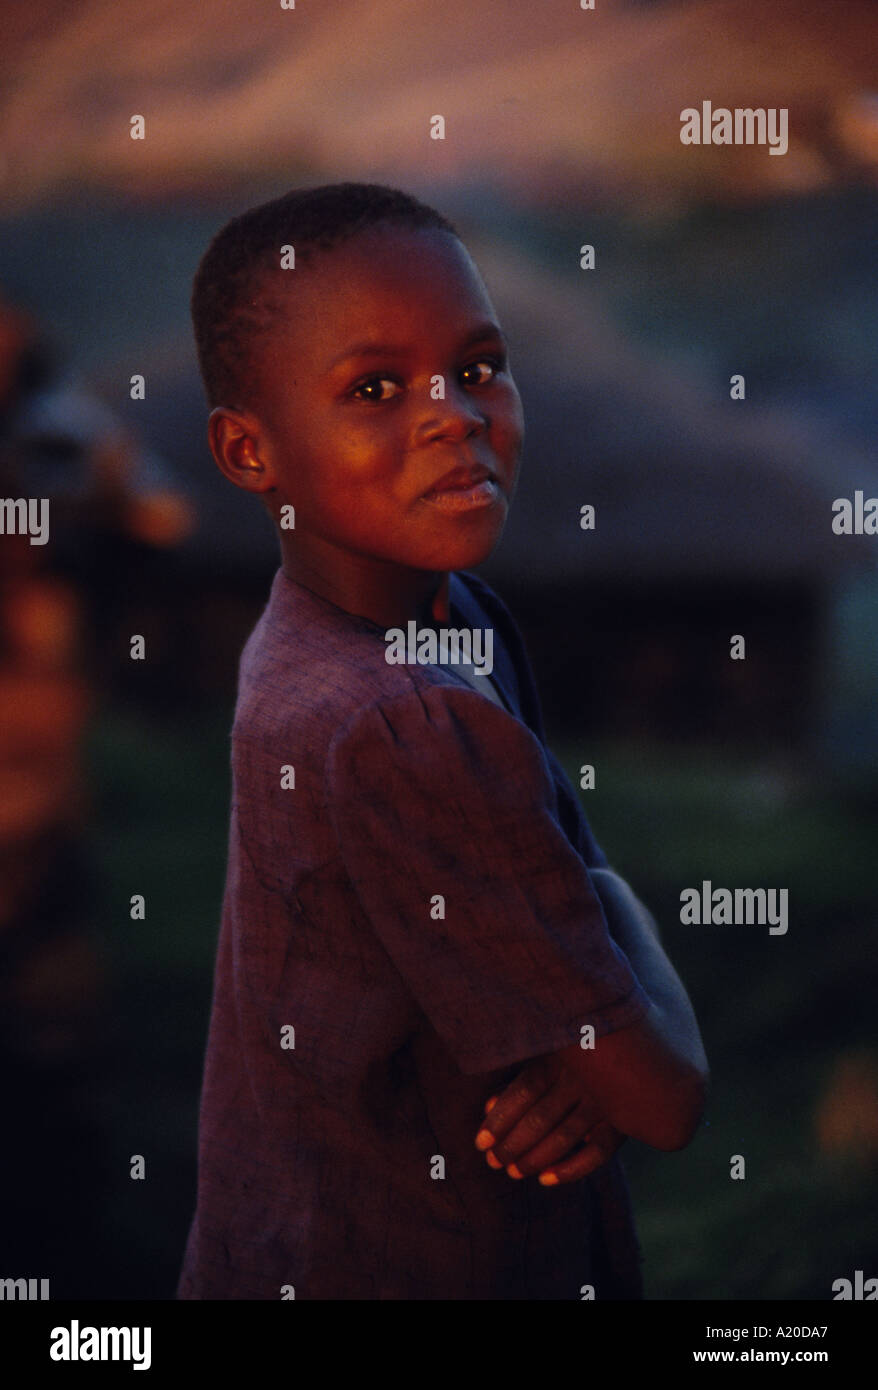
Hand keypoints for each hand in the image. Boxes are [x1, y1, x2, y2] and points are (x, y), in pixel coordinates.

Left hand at [474, 1052, 626, 1185]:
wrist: (640, 1052)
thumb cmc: (578, 1051)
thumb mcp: (550, 1054)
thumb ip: (521, 1079)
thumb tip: (488, 1106)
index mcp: (562, 1053)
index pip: (525, 1090)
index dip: (500, 1119)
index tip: (480, 1143)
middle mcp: (584, 1076)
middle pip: (542, 1117)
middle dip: (513, 1145)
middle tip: (493, 1162)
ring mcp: (606, 1099)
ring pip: (565, 1137)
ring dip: (535, 1159)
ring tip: (512, 1172)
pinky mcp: (625, 1120)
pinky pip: (598, 1152)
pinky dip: (571, 1169)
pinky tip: (545, 1179)